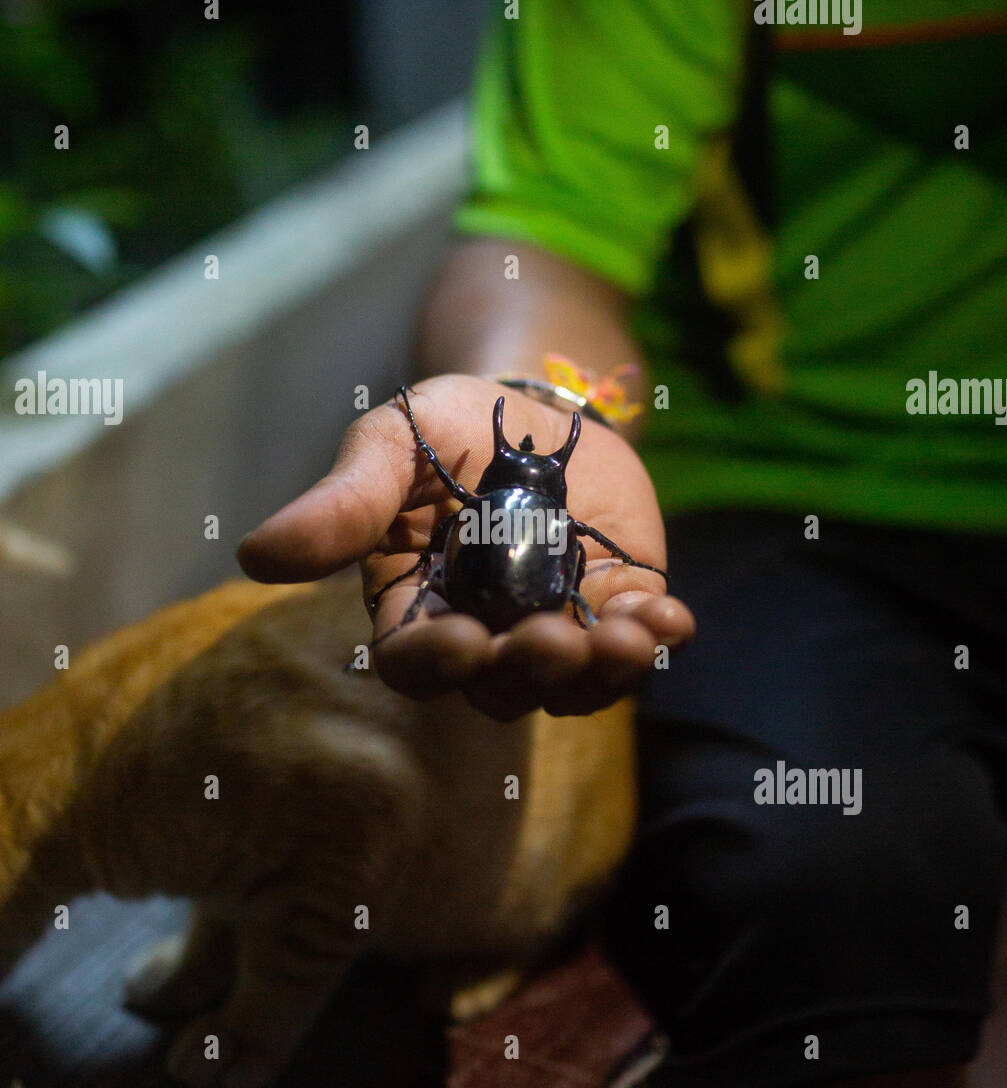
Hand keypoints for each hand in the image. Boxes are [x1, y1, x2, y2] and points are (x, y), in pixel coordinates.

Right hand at [237, 374, 693, 718]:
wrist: (535, 401)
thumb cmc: (447, 428)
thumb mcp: (390, 446)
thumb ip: (342, 504)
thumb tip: (254, 555)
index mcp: (419, 607)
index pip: (418, 662)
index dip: (437, 663)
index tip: (461, 639)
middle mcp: (487, 633)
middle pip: (501, 685)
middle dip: (529, 670)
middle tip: (553, 640)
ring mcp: (558, 623)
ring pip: (575, 682)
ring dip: (604, 672)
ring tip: (630, 638)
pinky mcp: (620, 602)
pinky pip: (638, 641)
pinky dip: (657, 637)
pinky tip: (670, 619)